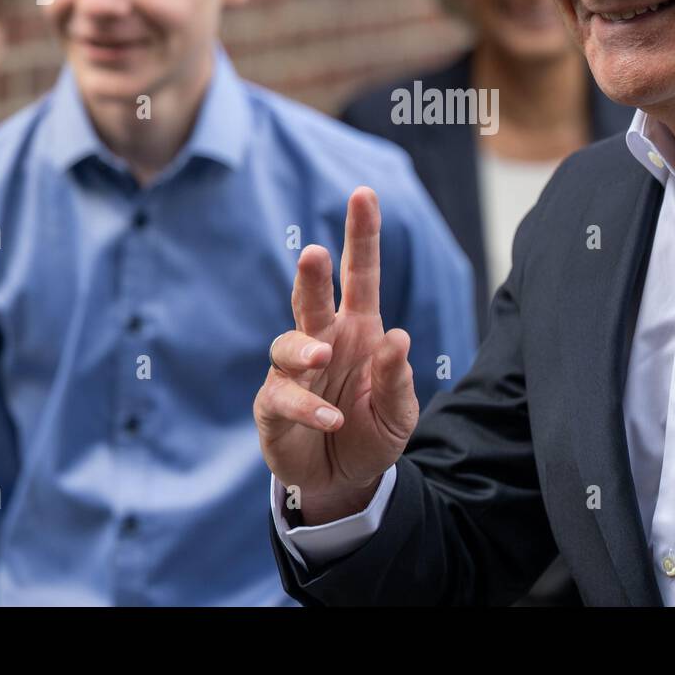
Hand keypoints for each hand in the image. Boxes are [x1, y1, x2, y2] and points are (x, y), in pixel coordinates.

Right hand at [254, 186, 418, 524]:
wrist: (344, 480)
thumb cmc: (373, 431)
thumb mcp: (400, 411)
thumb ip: (398, 378)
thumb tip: (398, 339)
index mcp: (359, 329)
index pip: (361, 274)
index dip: (362, 235)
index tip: (364, 194)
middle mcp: (324, 340)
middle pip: (313, 297)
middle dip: (312, 274)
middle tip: (314, 253)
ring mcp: (295, 372)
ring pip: (289, 344)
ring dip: (305, 349)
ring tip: (323, 358)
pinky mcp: (274, 406)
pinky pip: (283, 397)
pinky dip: (307, 406)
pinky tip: (332, 418)